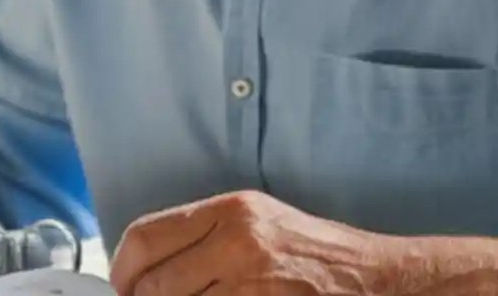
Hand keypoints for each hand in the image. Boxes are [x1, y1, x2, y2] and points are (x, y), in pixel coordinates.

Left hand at [110, 191, 400, 294]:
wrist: (376, 278)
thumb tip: (145, 265)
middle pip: (155, 285)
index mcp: (230, 211)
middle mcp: (239, 242)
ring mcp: (254, 284)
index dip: (121, 270)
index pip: (145, 237)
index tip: (121, 286)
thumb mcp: (254, 221)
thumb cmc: (312, 251)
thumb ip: (200, 236)